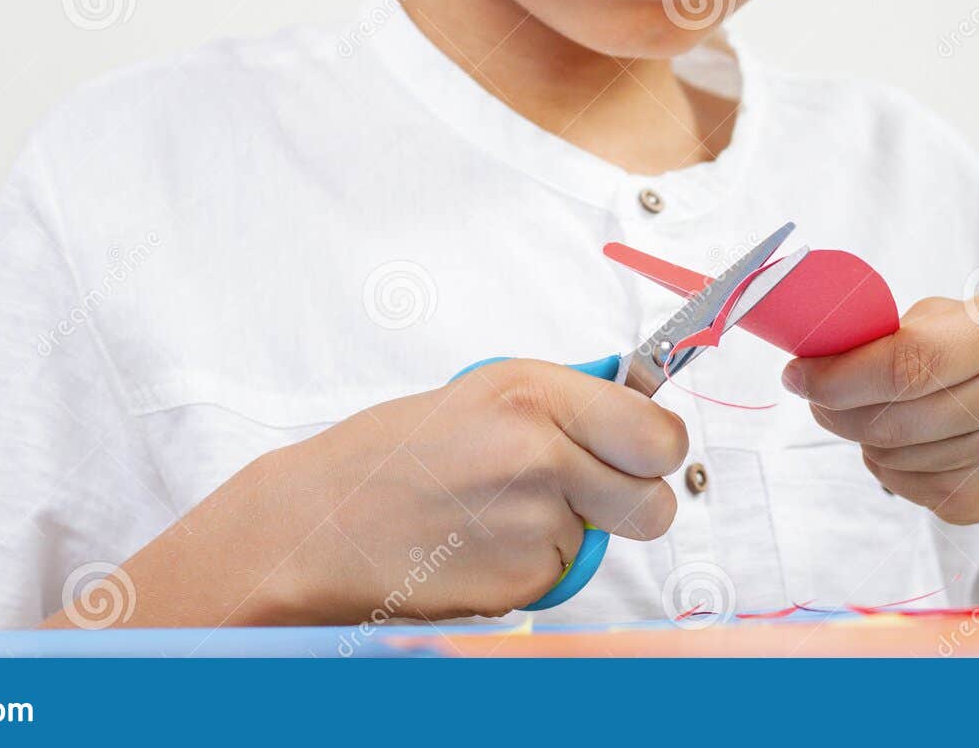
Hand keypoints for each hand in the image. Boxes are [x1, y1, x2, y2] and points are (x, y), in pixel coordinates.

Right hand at [63, 359, 688, 627]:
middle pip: (656, 501)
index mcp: (536, 395)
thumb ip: (568, 402)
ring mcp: (534, 525)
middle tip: (590, 491)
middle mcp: (543, 456)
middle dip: (635, 502)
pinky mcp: (522, 583)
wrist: (318, 526)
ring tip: (498, 511)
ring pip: (606, 541)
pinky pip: (561, 573)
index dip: (654, 448)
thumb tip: (640, 408)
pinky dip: (533, 565)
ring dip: (571, 532)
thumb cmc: (392, 456)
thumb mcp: (485, 394)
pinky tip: (480, 544)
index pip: (660, 432)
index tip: (637, 449)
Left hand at [779, 292, 978, 606]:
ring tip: (876, 416)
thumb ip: (911, 330)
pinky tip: (912, 448)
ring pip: (895, 455)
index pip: (908, 359)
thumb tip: (825, 352)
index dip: (840, 373)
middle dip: (836, 408)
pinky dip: (893, 468)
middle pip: (893, 414)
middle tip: (817, 396)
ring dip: (865, 437)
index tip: (798, 374)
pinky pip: (913, 488)